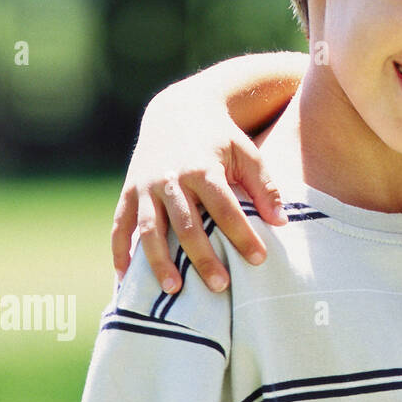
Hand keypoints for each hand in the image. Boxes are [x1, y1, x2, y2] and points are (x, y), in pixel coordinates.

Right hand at [110, 94, 286, 294]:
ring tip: (173, 290)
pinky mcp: (128, 192)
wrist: (178, 111)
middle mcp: (170, 179)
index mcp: (202, 168)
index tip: (259, 259)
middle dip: (202, 257)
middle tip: (220, 286)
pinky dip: (120, 251)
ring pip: (149, 229)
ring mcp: (145, 186)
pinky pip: (120, 226)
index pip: (225, 208)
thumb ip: (265, 187)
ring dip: (158, 261)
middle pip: (186, 225)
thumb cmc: (221, 138)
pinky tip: (125, 279)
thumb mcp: (247, 154)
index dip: (242, 234)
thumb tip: (281, 222)